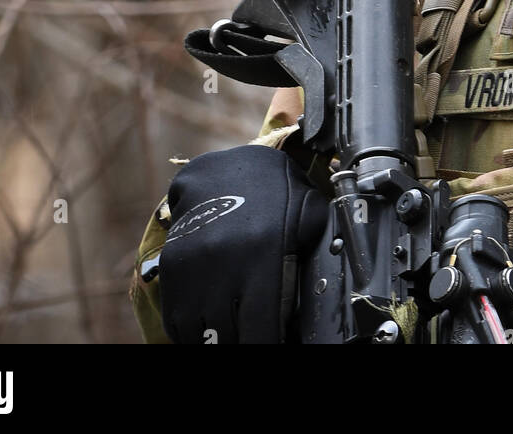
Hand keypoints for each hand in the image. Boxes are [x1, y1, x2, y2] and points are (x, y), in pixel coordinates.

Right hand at [158, 144, 327, 342]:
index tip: (275, 343)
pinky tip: (211, 330)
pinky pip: (177, 321)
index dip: (268, 343)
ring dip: (218, 341)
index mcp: (263, 253)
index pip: (262, 325)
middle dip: (243, 342)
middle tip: (256, 336)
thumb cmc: (272, 191)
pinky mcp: (172, 271)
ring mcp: (193, 269)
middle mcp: (224, 265)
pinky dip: (192, 333)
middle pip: (229, 335)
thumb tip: (340, 272)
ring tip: (235, 336)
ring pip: (200, 334)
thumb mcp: (306, 208)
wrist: (220, 169)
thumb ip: (320, 240)